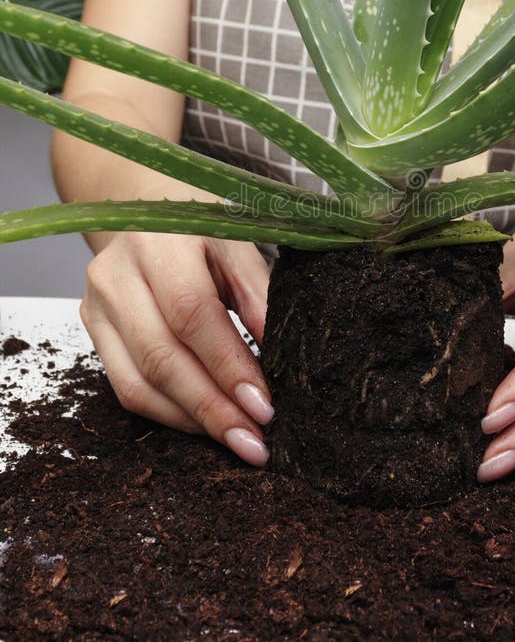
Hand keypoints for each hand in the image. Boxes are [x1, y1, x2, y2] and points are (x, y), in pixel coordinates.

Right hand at [80, 232, 272, 465]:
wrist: (143, 215)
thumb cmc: (199, 230)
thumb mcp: (236, 243)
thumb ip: (257, 292)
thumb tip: (278, 350)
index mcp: (158, 243)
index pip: (191, 314)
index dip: (227, 364)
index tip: (263, 405)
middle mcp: (116, 276)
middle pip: (161, 357)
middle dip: (213, 407)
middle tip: (255, 441)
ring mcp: (97, 307)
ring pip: (138, 383)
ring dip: (192, 420)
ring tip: (236, 440)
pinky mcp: (93, 332)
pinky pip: (126, 388)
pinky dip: (170, 414)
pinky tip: (204, 424)